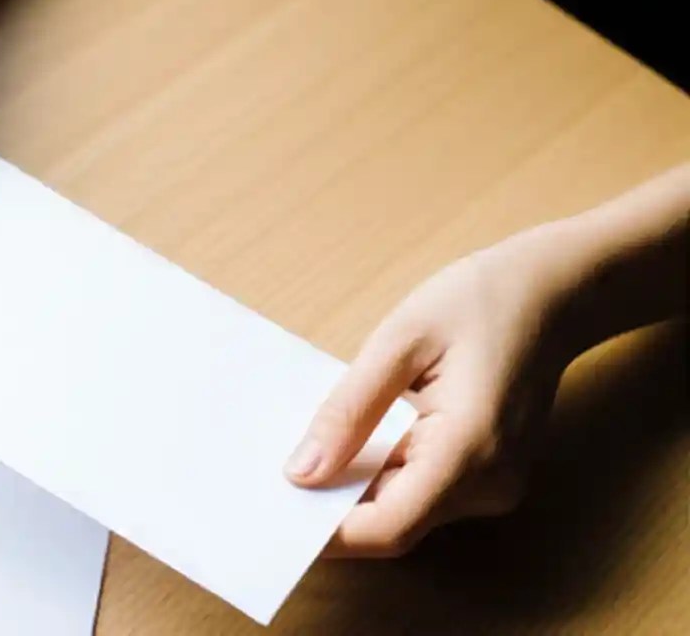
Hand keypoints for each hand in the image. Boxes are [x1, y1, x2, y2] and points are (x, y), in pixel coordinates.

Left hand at [284, 223, 581, 556]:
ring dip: (354, 490)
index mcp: (469, 449)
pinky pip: (421, 492)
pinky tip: (352, 441)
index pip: (388, 527)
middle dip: (331, 509)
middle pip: (392, 525)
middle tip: (273, 476)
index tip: (275, 513)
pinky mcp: (487, 477)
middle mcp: (488, 484)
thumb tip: (301, 471)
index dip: (327, 534)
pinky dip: (380, 475)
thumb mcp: (398, 342)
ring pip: (403, 511)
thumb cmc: (479, 301)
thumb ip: (348, 410)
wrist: (553, 292)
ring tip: (306, 450)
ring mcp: (494, 486)